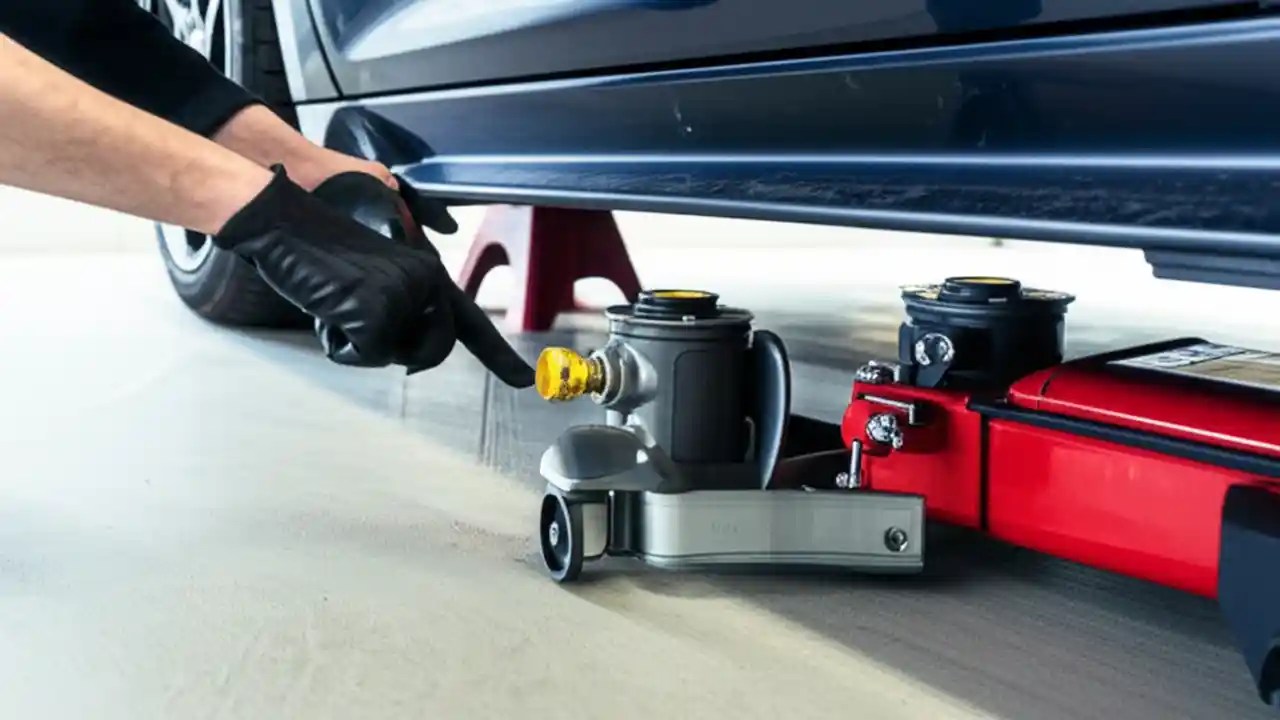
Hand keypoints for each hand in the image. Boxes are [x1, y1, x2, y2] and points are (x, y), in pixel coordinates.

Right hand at [212, 166, 533, 386]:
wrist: (282, 214)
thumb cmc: (316, 239)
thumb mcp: (373, 262)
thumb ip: (403, 292)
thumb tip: (425, 307)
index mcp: (428, 270)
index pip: (471, 321)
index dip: (499, 356)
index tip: (526, 381)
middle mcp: (428, 281)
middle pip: (429, 353)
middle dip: (389, 348)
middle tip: (352, 312)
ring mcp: (405, 295)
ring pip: (390, 355)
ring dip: (357, 341)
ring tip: (335, 298)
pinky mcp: (378, 312)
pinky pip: (363, 356)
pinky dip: (337, 342)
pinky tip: (324, 305)